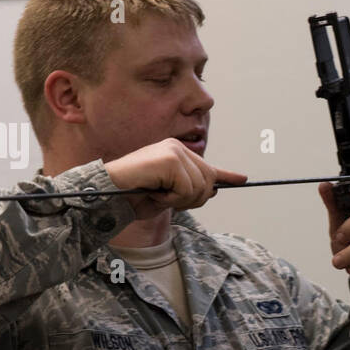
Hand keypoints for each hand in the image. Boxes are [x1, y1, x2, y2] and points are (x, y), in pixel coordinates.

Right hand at [104, 138, 246, 220]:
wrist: (106, 194)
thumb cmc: (132, 197)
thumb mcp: (166, 197)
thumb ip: (189, 191)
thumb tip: (215, 189)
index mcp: (176, 154)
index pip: (208, 166)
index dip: (226, 175)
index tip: (244, 179)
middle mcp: (177, 148)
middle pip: (208, 183)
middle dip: (191, 200)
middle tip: (165, 199)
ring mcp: (173, 151)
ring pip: (199, 188)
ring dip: (178, 201)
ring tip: (156, 194)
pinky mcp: (169, 159)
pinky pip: (186, 189)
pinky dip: (171, 199)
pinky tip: (154, 192)